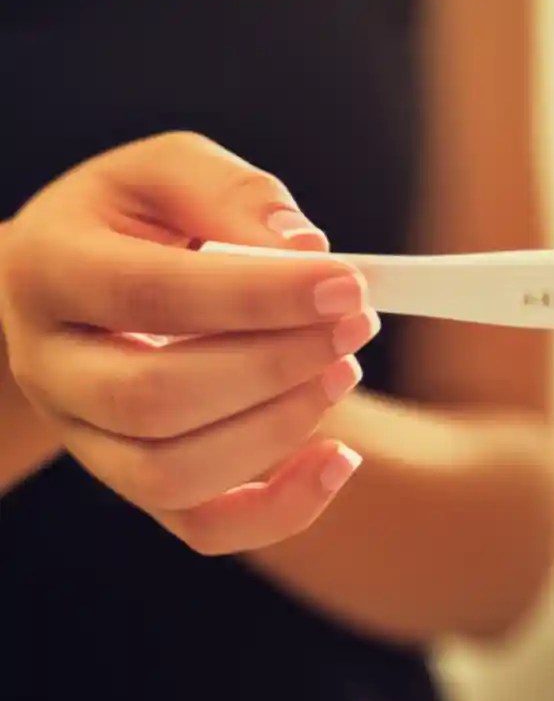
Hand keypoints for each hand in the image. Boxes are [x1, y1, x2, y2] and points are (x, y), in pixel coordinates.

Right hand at [0, 132, 378, 554]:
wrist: (74, 290)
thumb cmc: (133, 222)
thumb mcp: (168, 173)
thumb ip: (230, 194)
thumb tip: (303, 250)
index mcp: (50, 271)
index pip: (151, 295)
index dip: (258, 296)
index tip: (346, 284)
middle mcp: (52, 366)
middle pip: (154, 396)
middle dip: (274, 365)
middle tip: (357, 325)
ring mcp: (87, 438)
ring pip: (172, 473)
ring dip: (279, 429)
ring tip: (342, 371)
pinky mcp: (134, 482)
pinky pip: (203, 528)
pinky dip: (282, 509)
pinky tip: (338, 460)